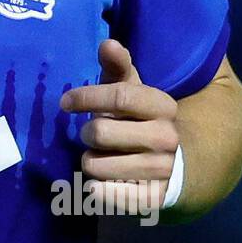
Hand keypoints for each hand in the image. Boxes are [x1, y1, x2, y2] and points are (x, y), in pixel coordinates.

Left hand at [59, 39, 178, 215]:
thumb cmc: (140, 120)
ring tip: (104, 158)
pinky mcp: (151, 199)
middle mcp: (167, 137)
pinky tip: (104, 180)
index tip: (65, 102)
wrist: (176, 165)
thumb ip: (118, 67)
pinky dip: (95, 187)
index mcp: (163, 106)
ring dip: (90, 160)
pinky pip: (103, 194)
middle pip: (100, 132)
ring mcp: (161, 170)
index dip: (86, 97)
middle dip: (87, 133)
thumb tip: (107, 43)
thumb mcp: (133, 91)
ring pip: (94, 165)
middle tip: (94, 136)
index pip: (120, 96)